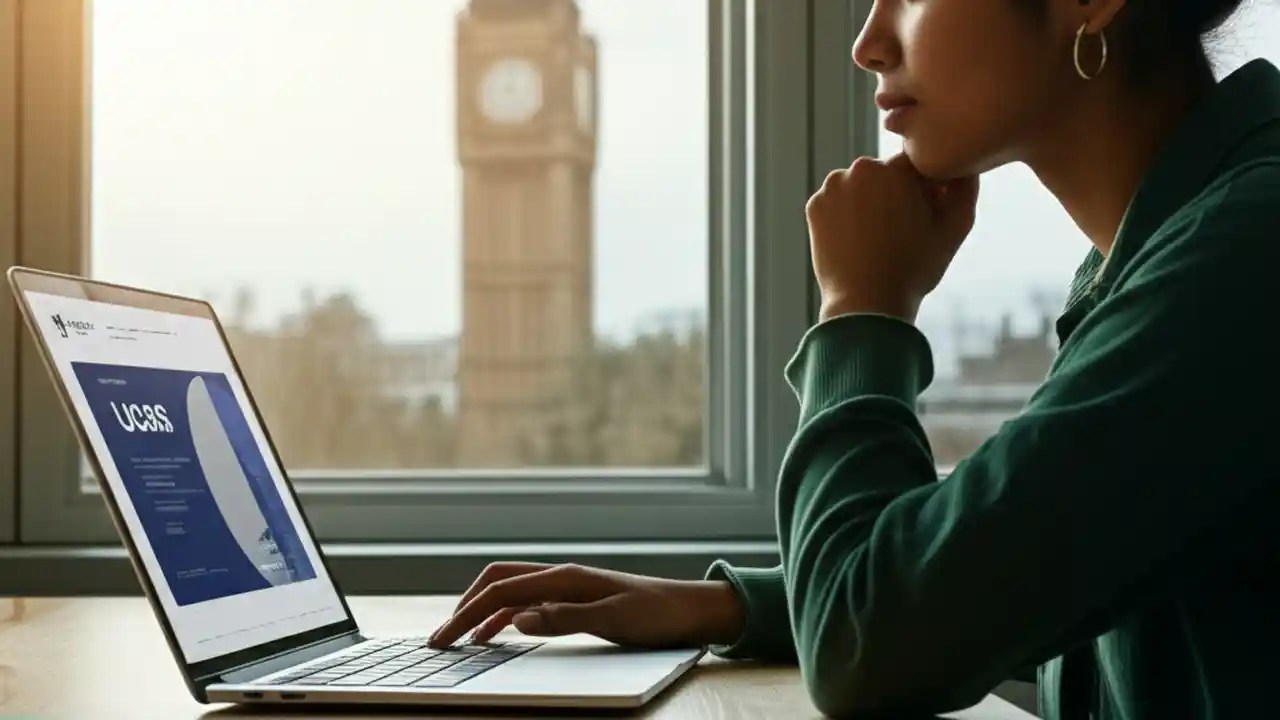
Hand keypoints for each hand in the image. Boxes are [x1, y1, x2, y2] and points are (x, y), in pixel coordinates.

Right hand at [427, 562, 744, 649]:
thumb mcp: (612, 620)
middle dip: (463, 606)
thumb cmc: (656, 614)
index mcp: (565, 578)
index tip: (443, 639)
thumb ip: (564, 618)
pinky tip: (497, 635)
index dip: (465, 614)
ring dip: (480, 611)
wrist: (690, 609)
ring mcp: (567, 586)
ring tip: (460, 639)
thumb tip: (517, 618)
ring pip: (510, 591)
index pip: (500, 592)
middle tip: (440, 638)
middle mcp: (561, 576)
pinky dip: (503, 617)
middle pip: (497, 581)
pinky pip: (528, 603)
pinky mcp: (575, 599)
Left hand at [806, 152, 978, 322]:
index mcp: (897, 168)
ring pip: (857, 187)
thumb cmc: (914, 269)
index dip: (923, 190)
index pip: (915, 166)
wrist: (866, 303)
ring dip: (866, 202)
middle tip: (898, 231)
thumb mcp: (954, 229)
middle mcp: (861, 168)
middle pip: (883, 174)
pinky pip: (835, 203)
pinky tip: (855, 241)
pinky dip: (844, 216)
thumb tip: (966, 168)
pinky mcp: (814, 206)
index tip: (922, 217)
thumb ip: (966, 190)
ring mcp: (833, 187)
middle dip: (892, 194)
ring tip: (876, 238)